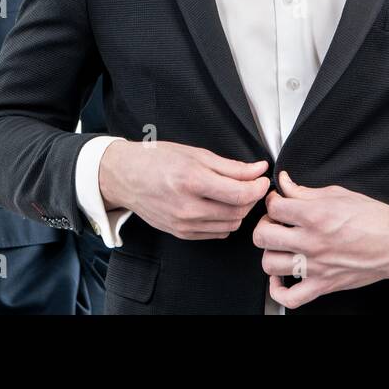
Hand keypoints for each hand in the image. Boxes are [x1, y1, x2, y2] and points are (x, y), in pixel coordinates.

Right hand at [98, 139, 268, 239]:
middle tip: (252, 184)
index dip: (258, 187)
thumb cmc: (156, 160)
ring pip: (230, 225)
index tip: (263, 179)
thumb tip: (258, 169)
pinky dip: (225, 221)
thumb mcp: (195, 154)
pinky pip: (216, 233)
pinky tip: (220, 206)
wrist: (125, 177)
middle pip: (238, 212)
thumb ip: (230, 166)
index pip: (240, 194)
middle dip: (252, 198)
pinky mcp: (182, 234)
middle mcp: (188, 207)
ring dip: (240, 211)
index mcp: (192, 181)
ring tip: (235, 194)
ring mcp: (184, 224)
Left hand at [255, 170, 388, 309]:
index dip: (272, 201)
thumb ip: (304, 190)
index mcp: (316, 216)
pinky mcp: (323, 285)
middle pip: (263, 236)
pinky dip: (278, 290)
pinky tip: (280, 278)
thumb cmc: (373, 218)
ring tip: (279, 246)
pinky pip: (290, 297)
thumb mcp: (337, 194)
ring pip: (270, 264)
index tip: (277, 201)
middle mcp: (313, 242)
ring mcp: (316, 266)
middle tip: (274, 222)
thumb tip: (284, 183)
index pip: (273, 207)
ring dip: (270, 253)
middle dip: (264, 225)